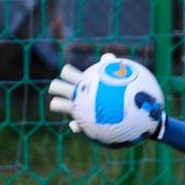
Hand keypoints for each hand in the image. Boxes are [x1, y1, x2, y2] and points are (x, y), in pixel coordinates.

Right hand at [48, 53, 164, 146]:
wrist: (127, 111)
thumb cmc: (120, 91)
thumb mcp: (118, 78)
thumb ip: (113, 67)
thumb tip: (108, 57)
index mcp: (84, 82)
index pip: (70, 74)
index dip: (67, 73)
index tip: (69, 74)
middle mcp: (78, 95)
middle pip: (61, 87)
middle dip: (57, 86)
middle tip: (58, 87)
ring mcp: (79, 109)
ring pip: (63, 106)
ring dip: (59, 104)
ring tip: (57, 104)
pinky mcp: (83, 124)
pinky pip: (76, 126)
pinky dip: (74, 126)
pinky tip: (74, 126)